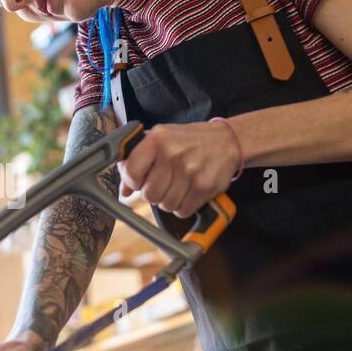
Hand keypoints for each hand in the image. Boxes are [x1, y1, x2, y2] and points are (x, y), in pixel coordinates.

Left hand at [117, 121, 239, 217]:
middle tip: (164, 184)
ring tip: (178, 186)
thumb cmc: (189, 141)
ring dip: (169, 201)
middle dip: (154, 193)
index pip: (131, 172)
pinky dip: (184, 206)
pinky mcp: (203, 186)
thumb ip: (138, 161)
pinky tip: (189, 192)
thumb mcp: (161, 140)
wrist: (226, 141)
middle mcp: (172, 154)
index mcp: (157, 139)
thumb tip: (124, 190)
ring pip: (165, 205)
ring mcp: (189, 171)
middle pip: (149, 194)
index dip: (133, 182)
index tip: (139, 182)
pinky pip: (182, 211)